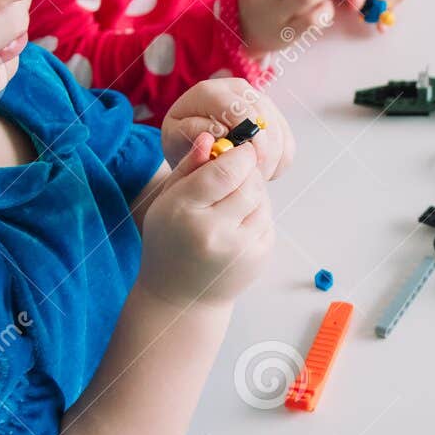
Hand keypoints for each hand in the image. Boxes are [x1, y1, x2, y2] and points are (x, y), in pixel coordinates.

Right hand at [137, 134, 273, 306]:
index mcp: (185, 212)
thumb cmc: (170, 241)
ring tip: (231, 205)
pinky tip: (237, 226)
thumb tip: (210, 137)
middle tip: (236, 174)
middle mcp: (214, 232)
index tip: (241, 149)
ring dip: (252, 195)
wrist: (182, 297)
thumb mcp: (166, 201)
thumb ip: (188, 167)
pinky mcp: (257, 258)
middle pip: (249, 184)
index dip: (239, 155)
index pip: (226, 172)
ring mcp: (239, 249)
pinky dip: (257, 216)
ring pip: (262, 201)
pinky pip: (267, 221)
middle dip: (247, 174)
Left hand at [159, 77, 293, 180]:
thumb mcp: (176, 138)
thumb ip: (193, 132)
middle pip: (264, 117)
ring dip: (272, 158)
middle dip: (262, 150)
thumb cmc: (182, 140)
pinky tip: (265, 172)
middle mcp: (236, 89)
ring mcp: (257, 100)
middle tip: (253, 176)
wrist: (191, 142)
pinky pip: (287, 139)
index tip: (245, 163)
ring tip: (256, 177)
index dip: (247, 135)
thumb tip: (221, 131)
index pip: (238, 108)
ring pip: (278, 129)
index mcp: (209, 91)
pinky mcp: (272, 115)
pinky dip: (281, 159)